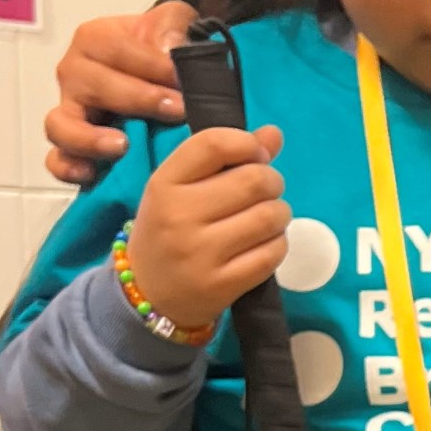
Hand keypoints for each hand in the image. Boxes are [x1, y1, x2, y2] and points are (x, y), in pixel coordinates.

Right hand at [45, 0, 195, 184]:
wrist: (157, 73)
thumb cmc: (160, 46)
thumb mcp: (172, 22)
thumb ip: (172, 25)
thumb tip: (170, 47)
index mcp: (94, 39)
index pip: (116, 49)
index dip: (151, 64)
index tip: (182, 79)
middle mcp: (74, 73)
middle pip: (92, 86)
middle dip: (137, 99)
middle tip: (177, 111)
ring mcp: (69, 110)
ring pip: (61, 125)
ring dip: (89, 138)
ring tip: (123, 146)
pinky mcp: (71, 144)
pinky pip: (57, 160)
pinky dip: (67, 168)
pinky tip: (91, 174)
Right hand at [125, 124, 288, 330]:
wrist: (150, 296)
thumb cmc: (170, 231)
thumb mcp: (182, 189)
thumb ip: (225, 157)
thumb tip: (274, 134)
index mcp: (164, 184)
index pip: (214, 144)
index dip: (247, 143)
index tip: (256, 155)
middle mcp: (179, 216)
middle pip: (253, 180)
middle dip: (272, 181)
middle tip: (267, 191)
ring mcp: (200, 253)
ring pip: (269, 216)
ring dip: (280, 213)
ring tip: (267, 218)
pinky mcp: (222, 284)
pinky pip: (273, 253)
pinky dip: (278, 243)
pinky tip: (265, 243)